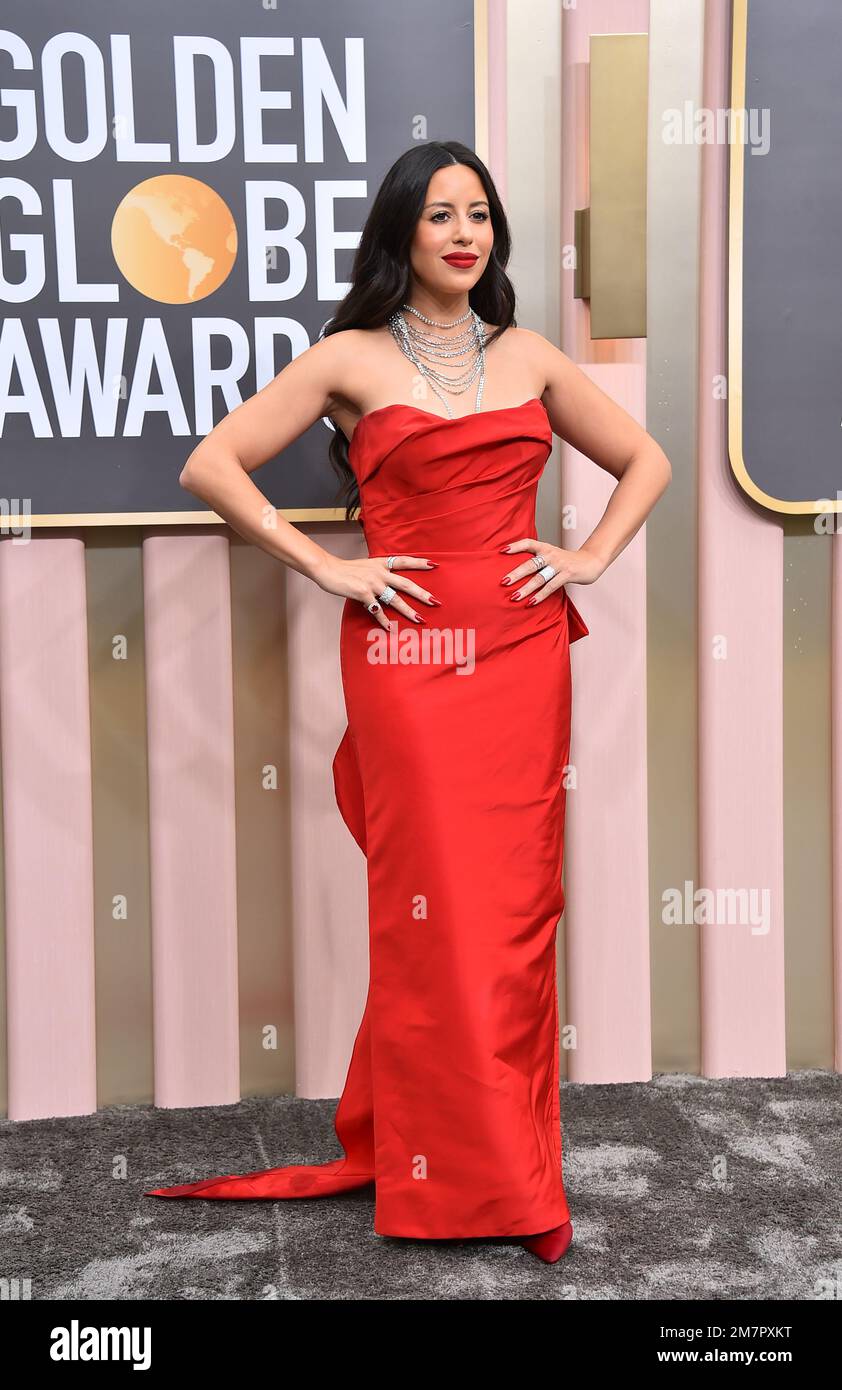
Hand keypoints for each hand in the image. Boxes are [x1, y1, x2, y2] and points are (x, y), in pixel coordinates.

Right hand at [312, 553, 441, 630]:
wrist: (328, 569)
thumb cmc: (346, 569)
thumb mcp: (366, 565)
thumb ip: (379, 571)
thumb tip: (391, 580)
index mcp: (381, 563)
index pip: (404, 561)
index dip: (419, 563)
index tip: (434, 565)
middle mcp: (379, 572)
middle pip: (406, 584)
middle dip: (421, 594)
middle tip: (435, 601)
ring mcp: (372, 583)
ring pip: (395, 599)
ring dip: (408, 610)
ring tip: (419, 619)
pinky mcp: (363, 593)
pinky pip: (376, 610)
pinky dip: (383, 620)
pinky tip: (390, 628)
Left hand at [498, 539, 604, 605]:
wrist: (591, 561)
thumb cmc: (567, 561)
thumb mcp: (552, 555)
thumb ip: (538, 559)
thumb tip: (516, 570)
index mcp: (545, 547)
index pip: (528, 543)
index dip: (515, 546)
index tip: (502, 551)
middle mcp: (551, 554)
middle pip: (530, 564)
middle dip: (515, 574)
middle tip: (503, 582)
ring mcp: (559, 565)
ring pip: (539, 578)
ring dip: (526, 589)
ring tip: (514, 597)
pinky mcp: (567, 574)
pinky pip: (551, 586)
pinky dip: (540, 595)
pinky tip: (531, 602)